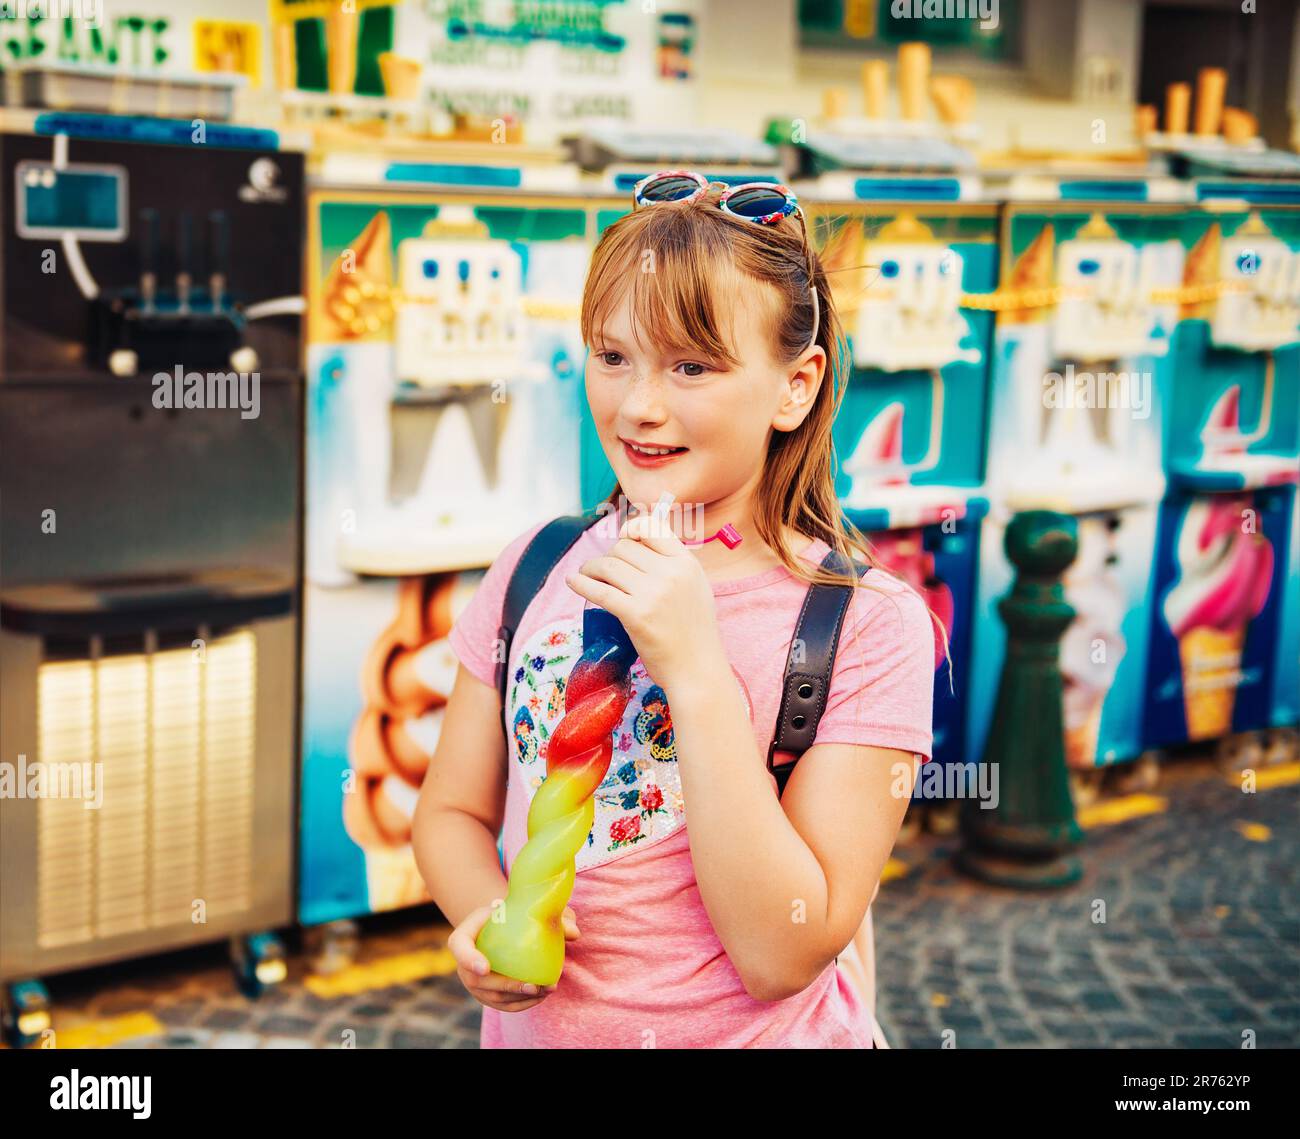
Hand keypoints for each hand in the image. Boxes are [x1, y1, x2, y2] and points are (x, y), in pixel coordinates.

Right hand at [448, 904, 579, 1012]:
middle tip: (533, 986)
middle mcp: (463, 963)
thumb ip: (551, 914)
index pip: (460, 947)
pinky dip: (522, 1004)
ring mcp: (473, 983)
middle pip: (479, 981)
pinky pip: (503, 1005)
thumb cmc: (514, 912)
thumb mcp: (528, 906)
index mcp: (464, 935)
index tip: (486, 968)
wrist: (502, 926)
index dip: (469, 959)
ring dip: (519, 997)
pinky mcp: (486, 996)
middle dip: (507, 986)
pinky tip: (542, 996)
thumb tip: (573, 933)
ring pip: (493, 997)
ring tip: (547, 990)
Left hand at [564, 510, 722, 688]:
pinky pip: (600, 590)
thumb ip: (673, 565)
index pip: (652, 527)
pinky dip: (581, 583)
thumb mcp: (696, 587)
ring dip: (591, 568)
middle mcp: (671, 574)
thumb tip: (638, 540)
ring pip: (608, 565)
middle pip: (624, 547)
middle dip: (609, 556)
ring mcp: (653, 594)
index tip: (622, 539)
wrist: (697, 670)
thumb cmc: (694, 633)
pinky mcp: (635, 615)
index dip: (631, 530)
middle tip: (604, 570)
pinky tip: (573, 581)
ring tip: (586, 575)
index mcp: (687, 563)